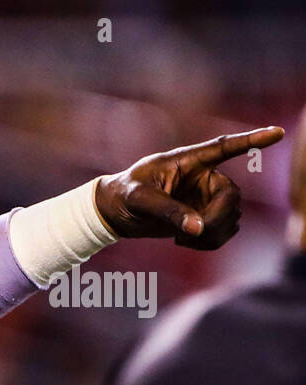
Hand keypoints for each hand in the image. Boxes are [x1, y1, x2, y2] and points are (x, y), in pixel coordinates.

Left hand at [94, 126, 284, 248]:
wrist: (116, 213)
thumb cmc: (124, 195)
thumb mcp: (139, 199)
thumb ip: (168, 211)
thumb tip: (198, 229)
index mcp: (188, 161)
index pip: (224, 148)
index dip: (252, 140)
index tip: (277, 133)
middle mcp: (204, 177)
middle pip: (232, 196)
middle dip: (218, 218)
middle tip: (195, 232)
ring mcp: (207, 197)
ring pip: (232, 216)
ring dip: (212, 234)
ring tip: (181, 239)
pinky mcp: (205, 216)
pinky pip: (224, 232)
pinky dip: (210, 242)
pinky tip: (186, 242)